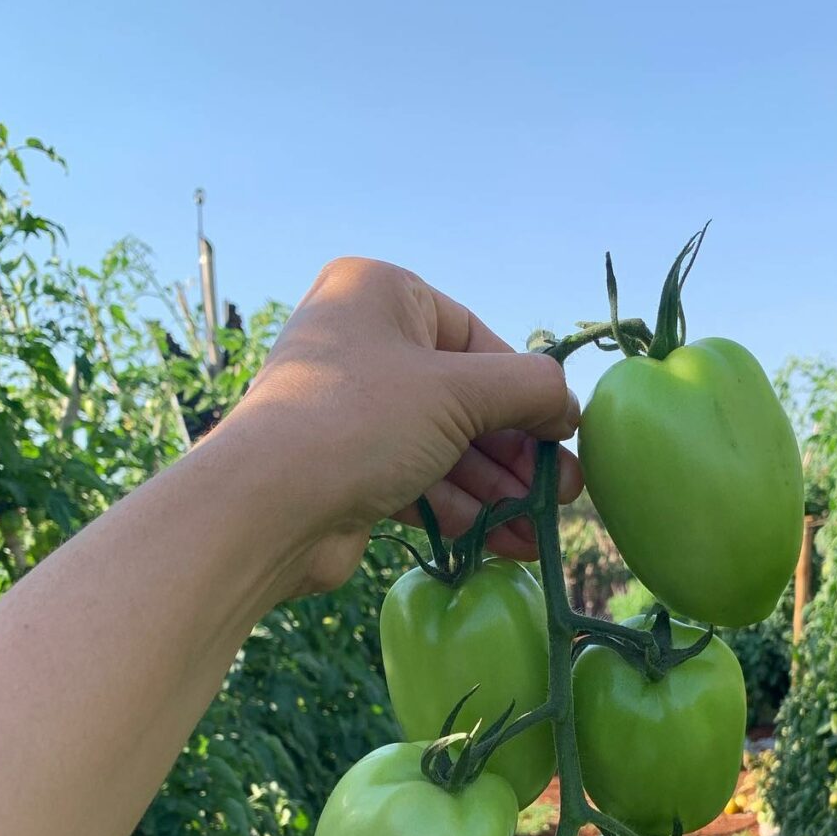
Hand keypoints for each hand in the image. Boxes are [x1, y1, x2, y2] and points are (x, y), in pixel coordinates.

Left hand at [208, 257, 581, 594]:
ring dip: (497, 490)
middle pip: (465, 398)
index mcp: (382, 294)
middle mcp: (364, 343)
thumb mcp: (459, 392)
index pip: (477, 339)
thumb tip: (567, 408)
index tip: (563, 437)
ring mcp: (354, 409)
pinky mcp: (349, 468)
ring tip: (540, 528)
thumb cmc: (362, 421)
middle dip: (516, 452)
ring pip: (446, 446)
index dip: (526, 392)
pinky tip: (506, 542)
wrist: (269, 507)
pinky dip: (464, 510)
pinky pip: (421, 481)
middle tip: (562, 493)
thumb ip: (528, 389)